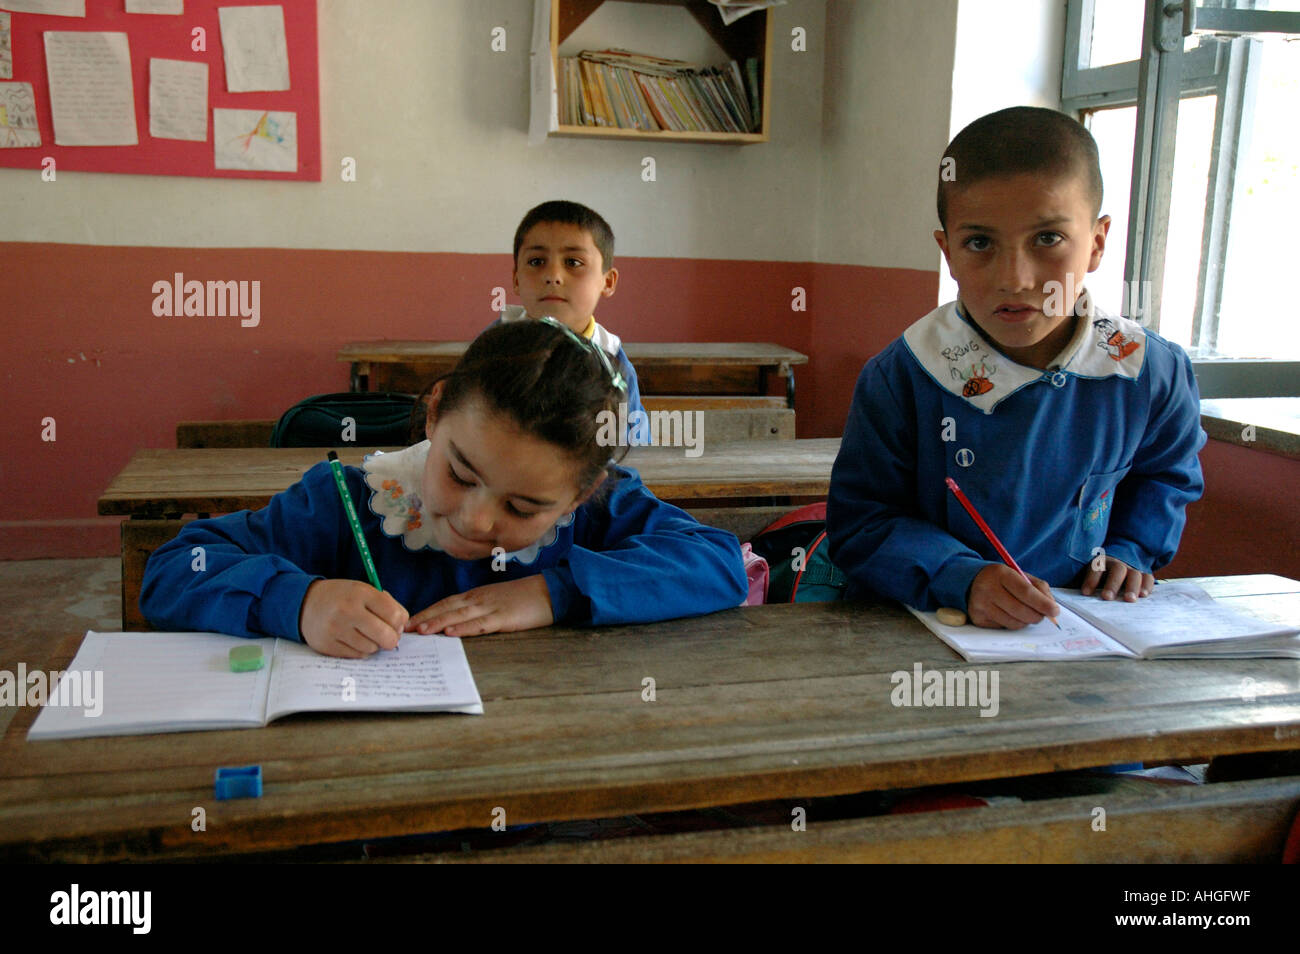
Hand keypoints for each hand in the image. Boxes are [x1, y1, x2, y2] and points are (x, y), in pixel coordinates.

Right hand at [299, 579, 407, 657]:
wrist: (306, 603)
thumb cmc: (343, 598)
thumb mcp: (364, 590)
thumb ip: (386, 605)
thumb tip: (401, 628)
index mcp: (361, 593)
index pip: (395, 614)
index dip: (400, 622)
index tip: (395, 623)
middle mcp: (348, 610)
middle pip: (386, 636)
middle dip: (391, 638)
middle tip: (387, 635)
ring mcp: (336, 629)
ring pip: (372, 648)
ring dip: (373, 644)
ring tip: (364, 633)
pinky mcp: (328, 645)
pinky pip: (358, 656)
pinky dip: (361, 650)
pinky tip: (353, 639)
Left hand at [406, 575, 554, 637]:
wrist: (550, 591)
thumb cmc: (524, 598)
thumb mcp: (497, 600)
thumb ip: (478, 608)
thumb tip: (458, 620)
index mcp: (477, 596)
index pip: (445, 603)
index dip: (426, 612)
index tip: (408, 622)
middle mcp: (479, 599)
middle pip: (446, 607)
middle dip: (424, 618)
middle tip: (404, 629)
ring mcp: (491, 607)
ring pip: (459, 615)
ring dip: (438, 622)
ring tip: (421, 631)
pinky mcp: (504, 618)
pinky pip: (480, 624)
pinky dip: (464, 628)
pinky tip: (451, 633)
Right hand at [967, 564, 1058, 629]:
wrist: (972, 582)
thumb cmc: (1002, 580)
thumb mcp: (1020, 576)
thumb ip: (1039, 588)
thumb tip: (1052, 609)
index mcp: (1001, 573)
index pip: (1026, 592)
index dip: (1043, 604)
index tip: (1055, 611)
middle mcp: (988, 589)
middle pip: (1021, 610)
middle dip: (1037, 616)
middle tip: (1043, 615)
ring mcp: (981, 605)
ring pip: (1014, 623)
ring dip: (1026, 621)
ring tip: (1026, 613)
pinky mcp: (978, 618)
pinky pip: (1004, 627)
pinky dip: (1013, 623)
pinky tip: (1010, 614)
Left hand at [1080, 555, 1153, 601]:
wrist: (1116, 569)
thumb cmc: (1098, 579)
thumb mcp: (1088, 579)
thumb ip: (1085, 587)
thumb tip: (1072, 601)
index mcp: (1101, 563)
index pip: (1096, 568)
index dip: (1091, 580)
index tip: (1085, 593)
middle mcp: (1118, 564)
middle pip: (1117, 570)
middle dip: (1112, 584)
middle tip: (1107, 597)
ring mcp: (1132, 569)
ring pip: (1134, 574)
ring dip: (1132, 587)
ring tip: (1129, 600)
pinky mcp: (1143, 576)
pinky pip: (1148, 578)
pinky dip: (1147, 586)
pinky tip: (1144, 596)